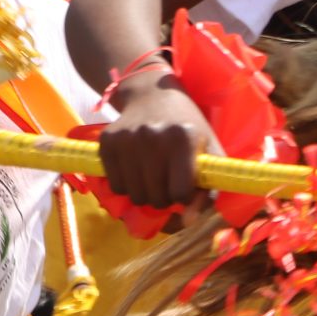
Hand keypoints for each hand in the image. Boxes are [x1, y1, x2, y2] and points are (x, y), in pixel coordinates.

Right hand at [98, 76, 216, 209]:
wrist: (152, 93)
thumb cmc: (187, 126)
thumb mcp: (208, 151)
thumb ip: (209, 190)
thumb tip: (188, 221)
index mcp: (184, 138)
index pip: (181, 193)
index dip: (185, 197)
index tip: (185, 187)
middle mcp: (153, 137)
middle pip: (157, 199)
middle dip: (165, 198)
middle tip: (168, 182)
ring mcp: (127, 139)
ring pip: (135, 197)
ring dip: (146, 194)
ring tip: (152, 176)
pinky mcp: (107, 142)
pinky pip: (116, 186)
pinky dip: (127, 185)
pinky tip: (135, 169)